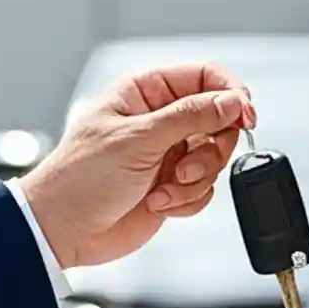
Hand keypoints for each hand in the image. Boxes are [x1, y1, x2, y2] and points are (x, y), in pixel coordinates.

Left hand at [19, 63, 257, 268]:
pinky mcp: (172, 186)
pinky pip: (204, 188)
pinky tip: (158, 202)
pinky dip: (187, 199)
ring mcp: (167, 154)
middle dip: (211, 148)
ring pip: (214, 158)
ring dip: (195, 179)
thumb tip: (230, 102)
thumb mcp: (139, 139)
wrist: (64, 229)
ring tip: (166, 187)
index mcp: (145, 93)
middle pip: (218, 121)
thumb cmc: (81, 177)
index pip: (204, 78)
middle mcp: (160, 120)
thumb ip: (190, 117)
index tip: (244, 116)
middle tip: (189, 165)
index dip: (230, 94)